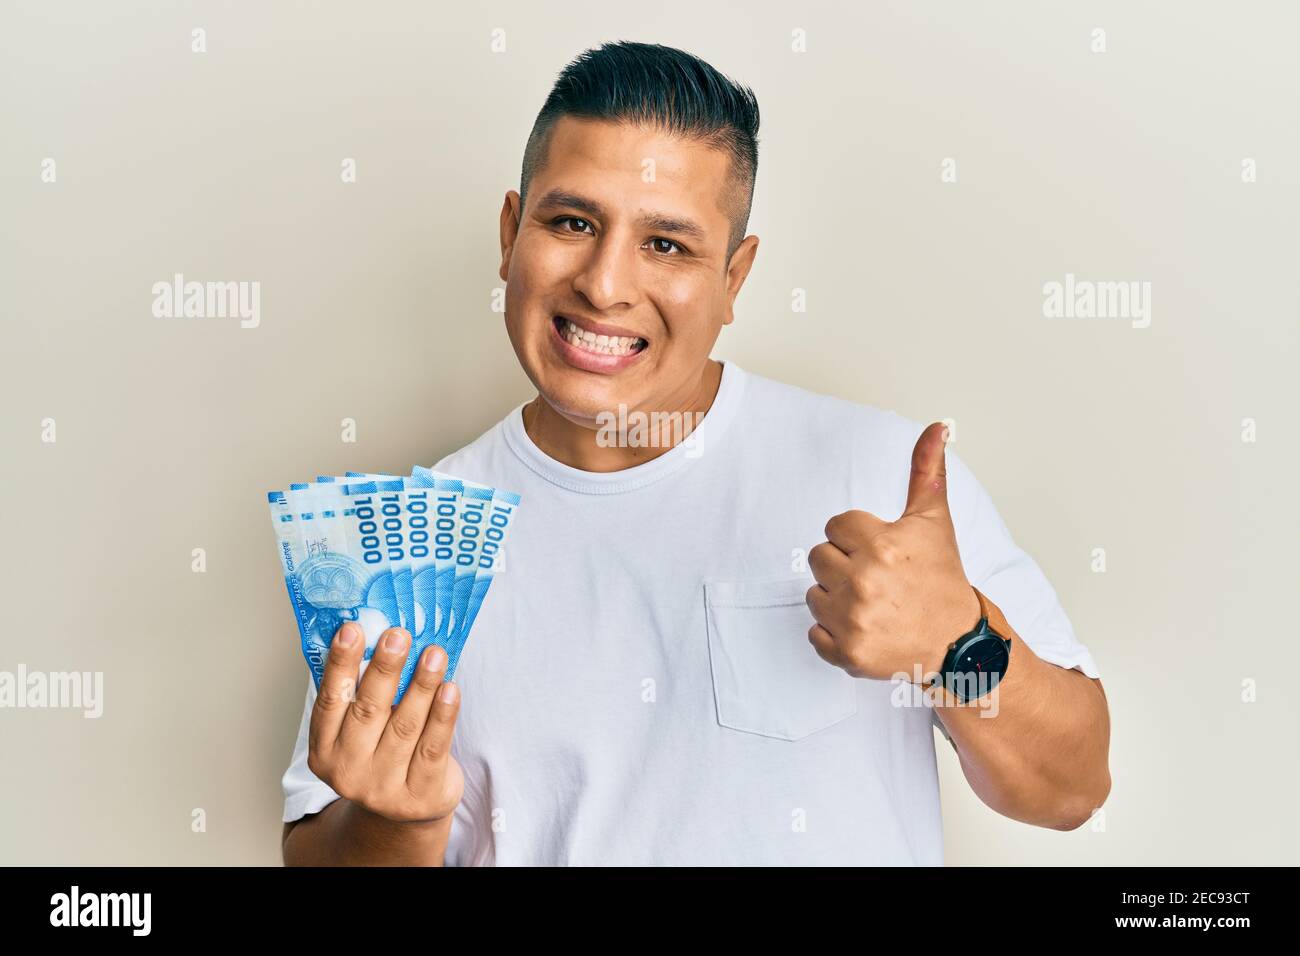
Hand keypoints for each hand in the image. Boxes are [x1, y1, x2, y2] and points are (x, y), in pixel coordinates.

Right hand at [307, 623, 463, 824]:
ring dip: (422, 685)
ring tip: (435, 654)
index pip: (330, 700)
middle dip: (385, 669)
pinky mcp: (421, 795)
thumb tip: (378, 633)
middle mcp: (349, 771)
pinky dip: (443, 716)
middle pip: (369, 711)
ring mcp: (384, 788)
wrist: (405, 808)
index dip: (340, 664)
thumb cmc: (382, 751)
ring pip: (405, 726)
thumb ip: (361, 692)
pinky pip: (434, 748)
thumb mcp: (360, 730)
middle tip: (398, 634)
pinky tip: (450, 689)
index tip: (352, 629)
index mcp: (325, 749)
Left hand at [806, 421, 980, 682]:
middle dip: (843, 565)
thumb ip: (926, 471)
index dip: (856, 537)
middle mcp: (864, 582)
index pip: (834, 526)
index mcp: (881, 545)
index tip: (881, 552)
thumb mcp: (934, 522)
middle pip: (818, 558)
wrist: (958, 643)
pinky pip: (814, 633)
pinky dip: (833, 633)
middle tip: (877, 579)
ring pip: (813, 594)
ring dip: (836, 599)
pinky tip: (865, 628)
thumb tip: (937, 426)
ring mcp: (854, 621)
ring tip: (873, 604)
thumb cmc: (942, 580)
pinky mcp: (848, 653)